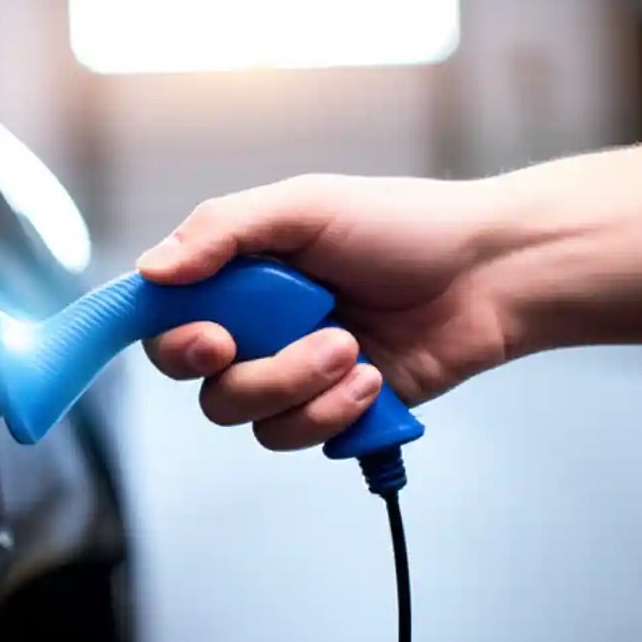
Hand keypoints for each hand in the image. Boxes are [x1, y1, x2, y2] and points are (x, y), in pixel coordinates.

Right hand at [138, 175, 516, 450]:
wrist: (492, 274)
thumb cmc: (406, 226)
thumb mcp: (305, 206)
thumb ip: (221, 232)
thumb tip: (149, 271)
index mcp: (238, 272)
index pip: (164, 315)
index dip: (171, 338)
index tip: (211, 340)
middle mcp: (254, 324)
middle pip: (199, 378)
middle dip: (248, 368)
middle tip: (293, 339)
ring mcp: (291, 370)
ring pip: (246, 414)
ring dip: (299, 386)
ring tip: (353, 350)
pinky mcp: (330, 409)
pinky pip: (297, 435)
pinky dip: (332, 412)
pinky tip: (373, 378)